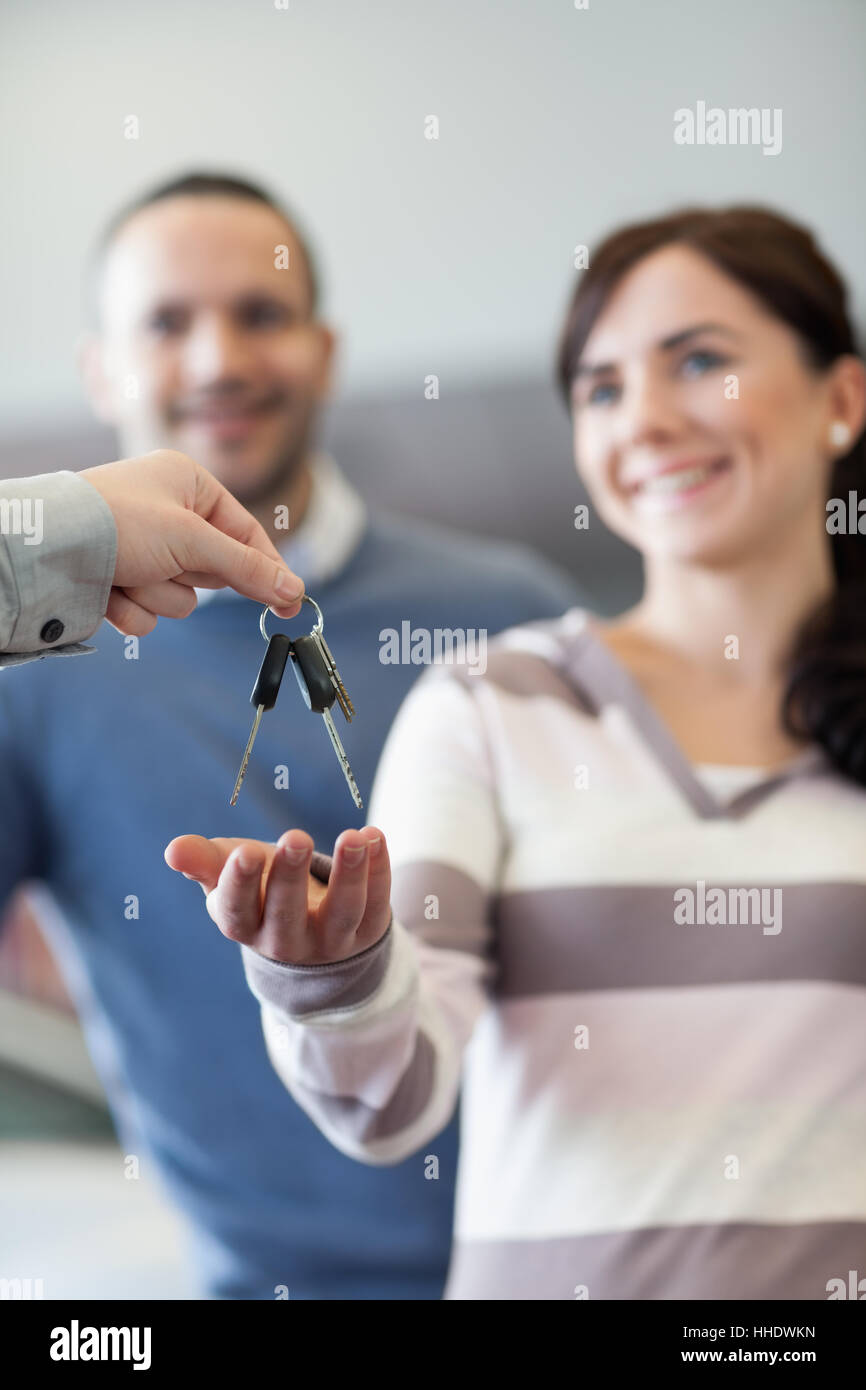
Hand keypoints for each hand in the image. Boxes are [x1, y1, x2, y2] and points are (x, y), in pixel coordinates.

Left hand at [79, 449, 304, 636]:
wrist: (46, 548)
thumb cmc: (117, 523)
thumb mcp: (193, 540)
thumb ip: (247, 568)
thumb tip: (294, 589)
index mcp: (188, 484)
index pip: (244, 533)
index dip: (268, 570)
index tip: (292, 602)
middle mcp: (166, 513)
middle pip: (213, 570)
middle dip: (188, 577)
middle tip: (168, 565)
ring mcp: (141, 549)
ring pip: (180, 597)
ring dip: (158, 595)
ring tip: (129, 574)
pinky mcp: (119, 580)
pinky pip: (149, 612)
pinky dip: (132, 609)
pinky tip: (110, 592)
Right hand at [164, 825, 391, 964]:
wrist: (309, 927)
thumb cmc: (259, 887)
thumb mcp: (230, 874)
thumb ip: (204, 861)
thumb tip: (173, 851)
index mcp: (244, 925)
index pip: (237, 911)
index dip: (239, 884)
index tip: (245, 852)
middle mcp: (285, 942)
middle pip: (288, 913)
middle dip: (291, 875)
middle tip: (296, 836)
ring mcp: (330, 942)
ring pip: (343, 913)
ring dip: (351, 874)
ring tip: (354, 836)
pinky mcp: (367, 931)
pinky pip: (377, 903)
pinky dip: (379, 870)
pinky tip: (375, 836)